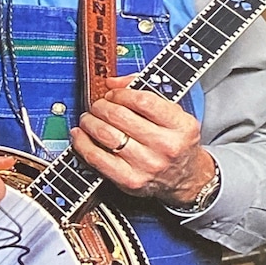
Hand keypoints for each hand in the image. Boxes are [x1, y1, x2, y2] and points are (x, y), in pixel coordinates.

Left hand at [70, 76, 216, 204]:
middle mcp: (165, 146)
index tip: (112, 94)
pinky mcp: (130, 180)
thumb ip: (146, 93)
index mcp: (180, 126)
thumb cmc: (176, 144)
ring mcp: (147, 165)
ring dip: (90, 122)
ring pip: (106, 135)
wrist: (185, 179)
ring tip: (88, 118)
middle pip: (120, 117)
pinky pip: (97, 158)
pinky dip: (82, 144)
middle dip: (101, 106)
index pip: (143, 101)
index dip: (120, 93)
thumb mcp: (173, 115)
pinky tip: (80, 135)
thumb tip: (113, 83)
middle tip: (98, 106)